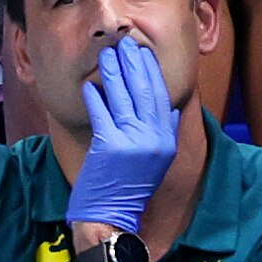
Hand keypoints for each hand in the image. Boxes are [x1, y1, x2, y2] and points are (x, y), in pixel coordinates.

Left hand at [68, 32, 180, 233]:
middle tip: (124, 44)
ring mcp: (132, 141)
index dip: (151, 72)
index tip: (143, 52)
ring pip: (122, 97)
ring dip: (113, 73)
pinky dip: (95, 97)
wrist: (111, 217)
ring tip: (106, 56)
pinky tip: (89, 85)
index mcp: (165, 140)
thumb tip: (171, 109)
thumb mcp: (158, 161)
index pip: (161, 96)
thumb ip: (166, 133)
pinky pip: (102, 113)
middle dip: (133, 63)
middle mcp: (153, 138)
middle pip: (143, 91)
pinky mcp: (109, 147)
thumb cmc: (129, 189)